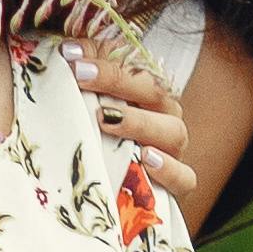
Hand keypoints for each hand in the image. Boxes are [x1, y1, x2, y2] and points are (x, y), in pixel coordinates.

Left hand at [82, 35, 198, 207]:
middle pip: (155, 93)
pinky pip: (185, 177)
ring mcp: (174, 152)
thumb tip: (68, 51)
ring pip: (173, 132)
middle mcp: (165, 119)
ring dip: (139, 123)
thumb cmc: (98, 147)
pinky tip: (146, 160)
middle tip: (82, 77)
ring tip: (107, 119)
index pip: (135, 68)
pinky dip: (169, 169)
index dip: (105, 60)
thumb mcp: (87, 109)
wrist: (113, 199)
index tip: (71, 57)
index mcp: (149, 96)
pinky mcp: (178, 186)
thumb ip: (83, 76)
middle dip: (117, 81)